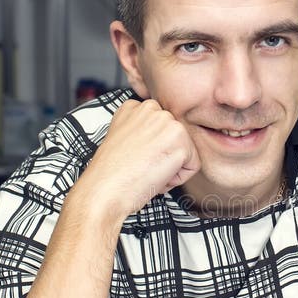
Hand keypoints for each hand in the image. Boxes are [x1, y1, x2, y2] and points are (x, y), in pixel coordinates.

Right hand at [78, 98, 200, 219]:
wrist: (104, 190)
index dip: (152, 149)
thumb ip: (143, 132)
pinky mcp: (180, 141)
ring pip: (186, 151)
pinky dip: (178, 178)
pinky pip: (192, 166)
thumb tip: (161, 141)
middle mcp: (152, 108)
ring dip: (172, 168)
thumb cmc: (111, 174)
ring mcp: (167, 123)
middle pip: (176, 138)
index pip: (162, 128)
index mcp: (135, 107)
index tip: (135, 157)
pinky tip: (156, 176)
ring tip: (147, 171)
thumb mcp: (123, 140)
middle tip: (141, 166)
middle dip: (165, 157)